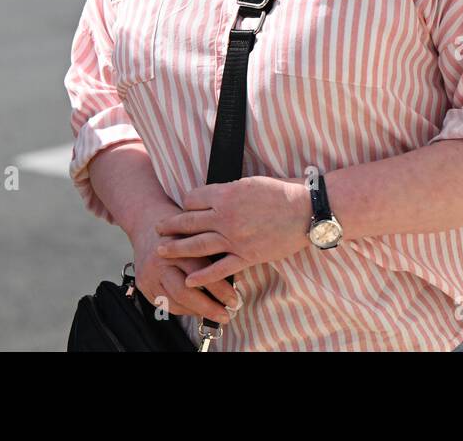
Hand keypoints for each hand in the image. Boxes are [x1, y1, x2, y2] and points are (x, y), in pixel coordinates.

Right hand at [129, 217, 241, 325]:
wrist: (145, 221)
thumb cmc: (177, 226)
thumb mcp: (196, 232)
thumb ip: (211, 252)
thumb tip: (235, 278)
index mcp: (174, 245)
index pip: (199, 271)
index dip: (219, 288)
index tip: (235, 300)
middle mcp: (158, 262)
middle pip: (184, 292)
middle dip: (207, 308)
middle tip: (226, 315)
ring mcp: (148, 275)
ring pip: (174, 302)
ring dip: (196, 312)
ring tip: (214, 316)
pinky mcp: (142, 286)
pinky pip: (164, 304)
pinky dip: (183, 310)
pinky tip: (197, 311)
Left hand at [154, 176, 311, 289]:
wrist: (305, 211)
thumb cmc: (281, 193)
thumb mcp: (250, 183)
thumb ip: (229, 191)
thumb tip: (214, 195)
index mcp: (225, 195)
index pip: (192, 199)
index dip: (186, 203)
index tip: (185, 208)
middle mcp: (225, 217)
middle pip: (188, 222)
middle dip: (170, 226)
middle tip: (157, 229)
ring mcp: (234, 239)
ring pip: (197, 245)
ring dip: (176, 249)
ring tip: (162, 251)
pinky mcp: (246, 256)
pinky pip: (219, 268)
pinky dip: (202, 276)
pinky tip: (189, 279)